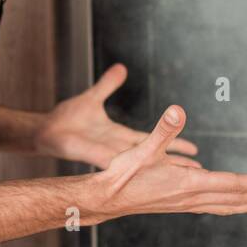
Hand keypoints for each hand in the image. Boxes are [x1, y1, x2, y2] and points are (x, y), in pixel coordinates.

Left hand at [35, 63, 200, 170]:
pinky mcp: (93, 155)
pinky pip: (114, 161)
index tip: (197, 151)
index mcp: (121, 137)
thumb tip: (121, 67)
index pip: (155, 141)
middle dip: (176, 165)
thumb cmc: (67, 118)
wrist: (45, 130)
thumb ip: (108, 85)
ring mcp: (108, 154)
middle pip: (154, 157)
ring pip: (139, 164)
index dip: (175, 145)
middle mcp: (119, 149)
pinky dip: (128, 167)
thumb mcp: (93, 97)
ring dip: (158, 170)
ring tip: (180, 179)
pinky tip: (143, 172)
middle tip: (201, 172)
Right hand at [89, 104, 246, 222]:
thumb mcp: (143, 148)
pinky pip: (215, 207)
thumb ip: (163, 129)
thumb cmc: (123, 174)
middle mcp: (192, 197)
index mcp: (189, 183)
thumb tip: (177, 109)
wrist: (106, 199)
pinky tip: (234, 205)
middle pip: (237, 198)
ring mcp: (187, 204)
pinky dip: (232, 206)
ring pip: (228, 206)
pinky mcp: (180, 205)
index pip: (234, 184)